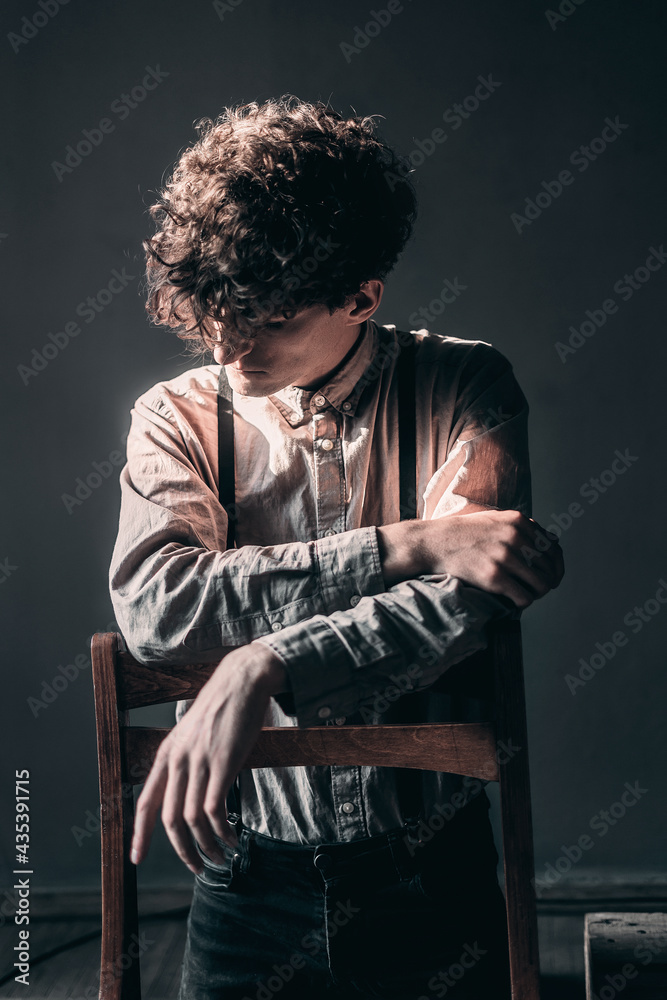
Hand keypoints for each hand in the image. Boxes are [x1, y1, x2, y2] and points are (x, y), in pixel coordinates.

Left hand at [130, 642, 286, 873]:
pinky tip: (234, 838)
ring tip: (220, 857)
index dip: (139, 834)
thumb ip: (186, 760)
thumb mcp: (193, 733)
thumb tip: (187, 792)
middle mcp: (177, 759)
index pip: (145, 801)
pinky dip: (223, 832)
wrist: (243, 680)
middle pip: (169, 819)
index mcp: (167, 753)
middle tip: (198, 867)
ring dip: (206, 846)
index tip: (136, 859)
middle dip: (183, 851)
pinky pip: (216, 810)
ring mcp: (199, 761)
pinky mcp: (222, 763)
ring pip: (192, 819)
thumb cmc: (223, 707)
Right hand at [421, 508, 563, 607]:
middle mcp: (514, 537)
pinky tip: (516, 601)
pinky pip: (524, 597)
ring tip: (529, 595)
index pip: (553, 547)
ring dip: (538, 593)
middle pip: (549, 567)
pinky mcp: (493, 577)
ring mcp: (504, 557)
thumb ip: (522, 526)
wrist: (434, 542)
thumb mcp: (495, 519)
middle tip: (540, 588)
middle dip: (549, 580)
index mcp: (518, 521)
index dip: (557, 565)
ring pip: (541, 584)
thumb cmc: (463, 532)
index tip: (553, 575)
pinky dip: (524, 602)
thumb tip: (551, 540)